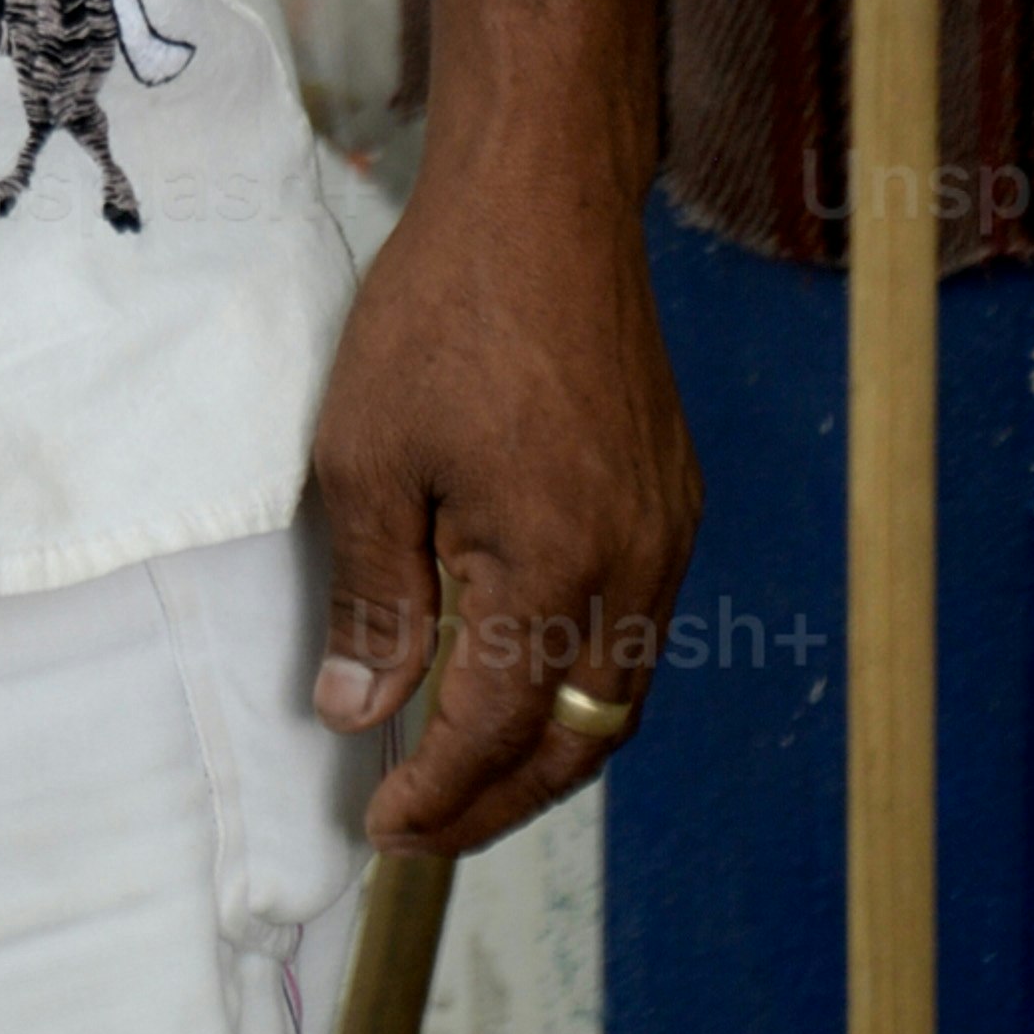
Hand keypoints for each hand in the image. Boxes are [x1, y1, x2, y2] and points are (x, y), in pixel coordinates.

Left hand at [308, 141, 699, 854]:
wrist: (542, 204)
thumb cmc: (442, 315)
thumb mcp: (369, 458)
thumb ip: (374, 598)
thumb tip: (361, 714)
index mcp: (556, 566)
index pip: (492, 730)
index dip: (434, 794)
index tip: (379, 827)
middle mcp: (635, 566)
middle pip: (578, 741)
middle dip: (498, 803)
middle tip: (421, 829)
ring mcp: (666, 533)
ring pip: (620, 697)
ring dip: (546, 752)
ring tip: (464, 775)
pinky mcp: (672, 499)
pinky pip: (637, 631)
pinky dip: (578, 683)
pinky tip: (517, 677)